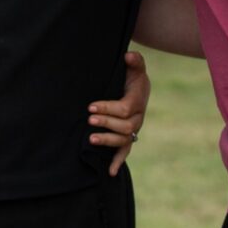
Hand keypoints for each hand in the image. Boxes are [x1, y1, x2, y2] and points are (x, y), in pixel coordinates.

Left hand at [88, 51, 149, 175]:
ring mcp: (133, 130)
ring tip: (90, 139)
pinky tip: (110, 172)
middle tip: (89, 119)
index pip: (125, 109)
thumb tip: (128, 56)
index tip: (91, 106)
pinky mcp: (127, 138)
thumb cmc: (132, 77)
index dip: (108, 108)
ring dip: (107, 141)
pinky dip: (118, 162)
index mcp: (138, 101)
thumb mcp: (135, 67)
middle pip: (124, 126)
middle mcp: (137, 118)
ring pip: (123, 141)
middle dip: (106, 123)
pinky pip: (125, 153)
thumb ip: (134, 60)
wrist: (136, 88)